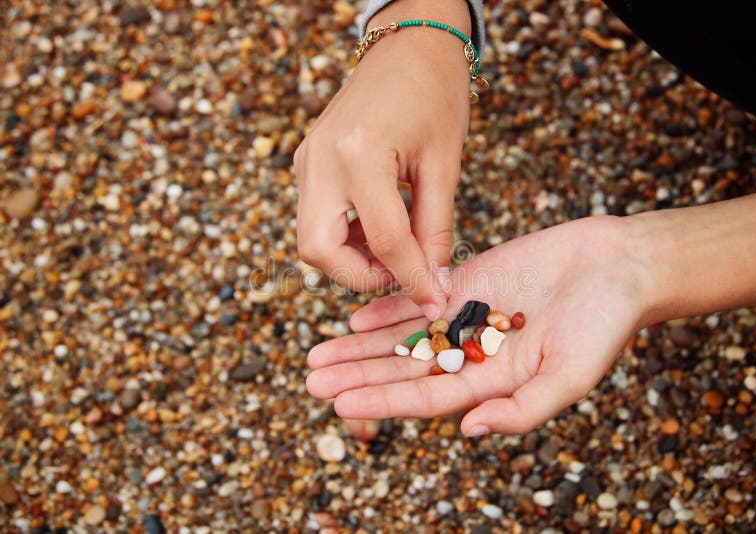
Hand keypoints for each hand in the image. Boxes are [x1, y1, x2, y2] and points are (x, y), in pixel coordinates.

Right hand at [293, 0, 472, 320]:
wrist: (408, 47)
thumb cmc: (435, 94)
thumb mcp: (444, 164)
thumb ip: (436, 229)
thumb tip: (433, 282)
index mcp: (359, 153)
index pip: (383, 240)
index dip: (411, 278)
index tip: (432, 300)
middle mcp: (320, 160)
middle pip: (319, 251)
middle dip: (358, 276)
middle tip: (400, 273)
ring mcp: (306, 160)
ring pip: (311, 239)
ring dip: (350, 258)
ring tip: (396, 248)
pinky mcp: (306, 162)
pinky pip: (315, 217)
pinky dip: (344, 237)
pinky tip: (379, 228)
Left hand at [306, 216, 653, 435]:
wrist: (619, 267)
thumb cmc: (604, 325)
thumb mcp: (570, 376)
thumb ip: (522, 410)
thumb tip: (468, 433)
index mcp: (492, 382)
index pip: (425, 397)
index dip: (382, 400)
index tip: (340, 403)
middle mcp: (472, 354)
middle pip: (403, 368)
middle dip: (358, 375)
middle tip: (311, 380)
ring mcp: (468, 317)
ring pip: (404, 334)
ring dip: (361, 344)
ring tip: (319, 354)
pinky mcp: (469, 282)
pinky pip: (420, 296)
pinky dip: (389, 306)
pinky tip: (356, 316)